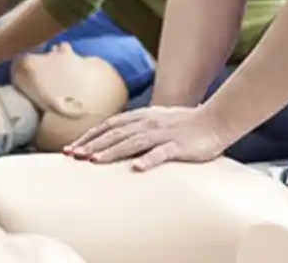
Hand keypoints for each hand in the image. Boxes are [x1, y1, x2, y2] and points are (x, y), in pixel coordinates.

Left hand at [63, 105, 230, 170]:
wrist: (216, 119)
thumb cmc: (186, 124)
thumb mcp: (157, 121)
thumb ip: (137, 128)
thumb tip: (116, 138)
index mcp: (141, 117)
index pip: (109, 126)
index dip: (89, 136)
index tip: (71, 148)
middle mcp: (148, 123)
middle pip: (114, 134)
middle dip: (91, 145)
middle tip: (72, 156)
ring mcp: (163, 134)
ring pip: (132, 143)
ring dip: (112, 151)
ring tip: (94, 161)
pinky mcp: (179, 146)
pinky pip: (161, 153)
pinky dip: (148, 160)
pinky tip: (136, 168)